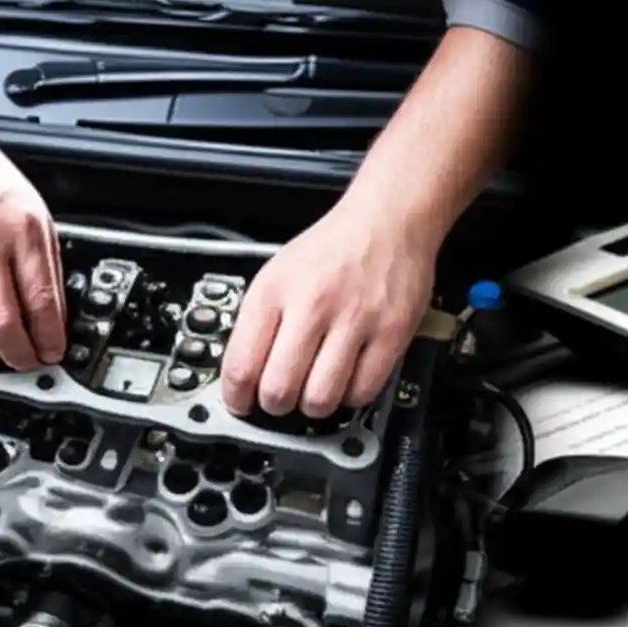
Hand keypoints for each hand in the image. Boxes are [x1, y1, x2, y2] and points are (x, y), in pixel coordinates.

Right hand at [0, 141, 65, 369]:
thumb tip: (55, 317)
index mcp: (22, 235)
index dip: (50, 338)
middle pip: (0, 324)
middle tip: (29, 360)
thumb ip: (48, 269)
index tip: (54, 352)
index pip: (41, 303)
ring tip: (3, 346)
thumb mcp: (40, 221)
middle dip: (20, 354)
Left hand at [221, 205, 435, 417]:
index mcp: (274, 290)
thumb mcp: (278, 271)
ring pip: (321, 398)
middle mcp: (312, 305)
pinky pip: (363, 390)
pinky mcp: (391, 332)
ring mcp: (354, 320)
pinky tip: (348, 380)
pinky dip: (351, 396)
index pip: (242, 364)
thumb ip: (260, 320)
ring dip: (314, 406)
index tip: (241, 404)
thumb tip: (244, 374)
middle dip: (275, 406)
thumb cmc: (334, 248)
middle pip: (279, 389)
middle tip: (281, 400)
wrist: (389, 220)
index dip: (237, 397)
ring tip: (317, 391)